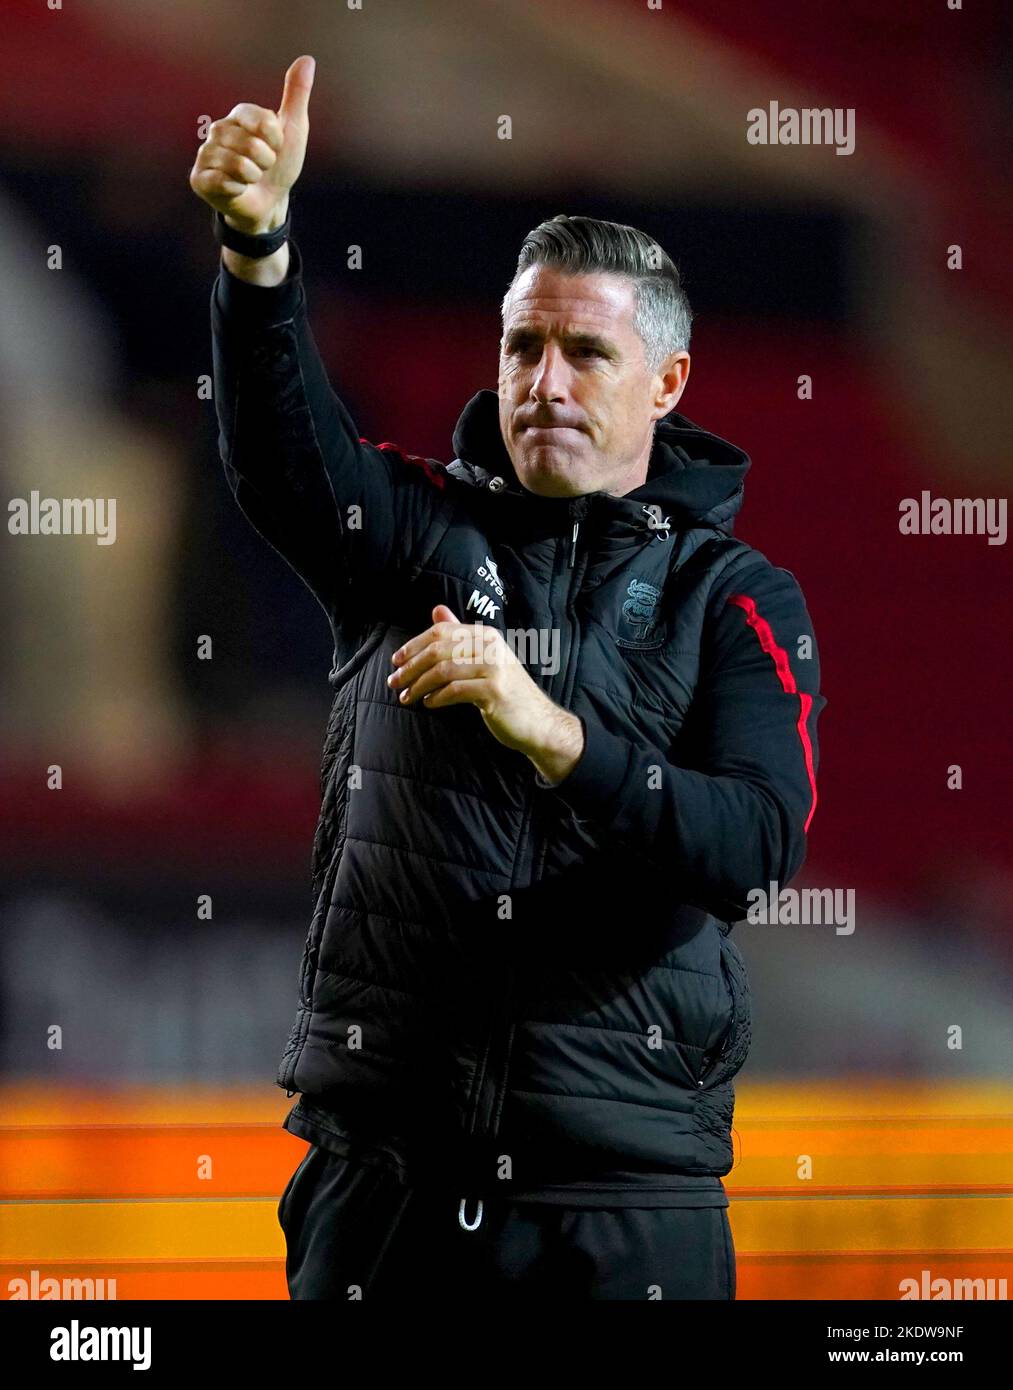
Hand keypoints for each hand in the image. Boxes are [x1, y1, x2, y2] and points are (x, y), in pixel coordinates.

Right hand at [189, 54, 314, 234]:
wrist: (270, 203)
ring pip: (236, 163)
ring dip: (252, 176)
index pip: (260, 119)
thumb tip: (307, 59)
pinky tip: (236, 189)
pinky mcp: (199, 178)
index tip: (276, 147)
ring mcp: (206, 154)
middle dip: (265, 162)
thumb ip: (296, 95)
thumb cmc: (280, 166)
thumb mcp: (294, 130)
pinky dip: (237, 189)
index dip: (274, 139)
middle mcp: (218, 130)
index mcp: (239, 116)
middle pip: (248, 144)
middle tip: (263, 167)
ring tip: (251, 178)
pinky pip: (221, 181)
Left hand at [388, 605, 584, 782]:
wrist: (539, 722)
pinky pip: (455, 691)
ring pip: (443, 671)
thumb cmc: (506, 692)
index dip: (414, 645)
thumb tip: (436, 610)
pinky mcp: (494, 691)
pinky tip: (428, 704)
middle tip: (394, 682)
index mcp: (486, 635)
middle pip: (438, 651)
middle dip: (411, 667)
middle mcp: (491, 646)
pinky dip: (437, 698)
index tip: (396, 661)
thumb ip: (460, 635)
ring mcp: (494, 668)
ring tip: (406, 697)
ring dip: (418, 685)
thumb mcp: (484, 659)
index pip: (441, 632)